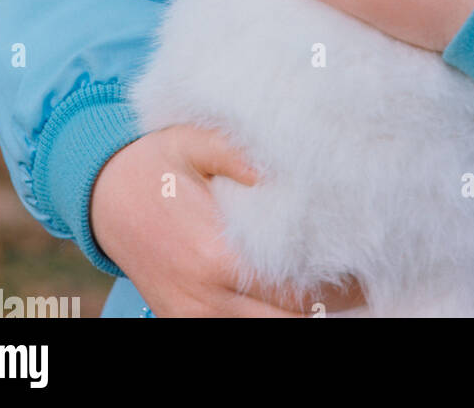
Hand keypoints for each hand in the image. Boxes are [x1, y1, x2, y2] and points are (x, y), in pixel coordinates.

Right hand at [89, 125, 364, 316]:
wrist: (102, 196)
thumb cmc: (157, 162)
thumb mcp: (198, 140)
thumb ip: (245, 156)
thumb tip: (300, 171)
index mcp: (212, 255)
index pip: (293, 289)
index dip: (339, 284)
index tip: (371, 264)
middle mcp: (203, 298)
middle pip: (287, 320)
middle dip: (331, 303)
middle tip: (366, 277)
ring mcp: (191, 317)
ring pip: (265, 333)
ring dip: (301, 313)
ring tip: (340, 285)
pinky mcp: (184, 323)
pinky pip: (237, 332)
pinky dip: (271, 317)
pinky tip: (296, 294)